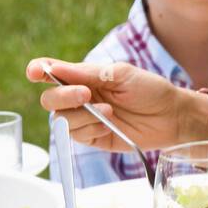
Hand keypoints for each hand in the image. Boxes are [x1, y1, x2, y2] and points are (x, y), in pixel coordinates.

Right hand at [26, 57, 188, 151]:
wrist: (172, 116)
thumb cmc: (150, 90)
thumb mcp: (121, 74)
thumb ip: (88, 73)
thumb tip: (55, 68)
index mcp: (85, 77)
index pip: (53, 73)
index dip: (39, 71)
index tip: (35, 72)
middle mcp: (81, 98)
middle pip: (50, 100)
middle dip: (64, 96)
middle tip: (86, 94)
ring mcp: (86, 119)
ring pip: (62, 120)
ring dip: (82, 116)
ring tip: (108, 111)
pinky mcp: (94, 138)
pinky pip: (78, 136)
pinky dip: (90, 130)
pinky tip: (108, 126)